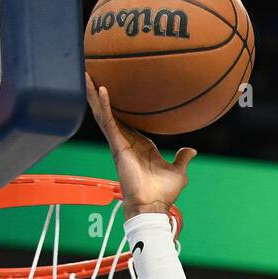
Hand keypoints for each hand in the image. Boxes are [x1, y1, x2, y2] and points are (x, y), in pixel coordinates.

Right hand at [85, 76, 196, 219]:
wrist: (152, 206)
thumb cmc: (163, 193)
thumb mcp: (178, 172)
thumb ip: (182, 159)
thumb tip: (191, 150)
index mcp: (139, 145)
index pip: (127, 120)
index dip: (120, 105)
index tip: (116, 86)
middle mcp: (126, 141)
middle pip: (110, 112)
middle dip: (99, 94)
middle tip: (92, 72)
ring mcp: (119, 143)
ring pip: (103, 114)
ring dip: (94, 95)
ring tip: (86, 74)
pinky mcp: (117, 146)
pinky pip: (109, 122)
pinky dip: (105, 106)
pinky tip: (101, 89)